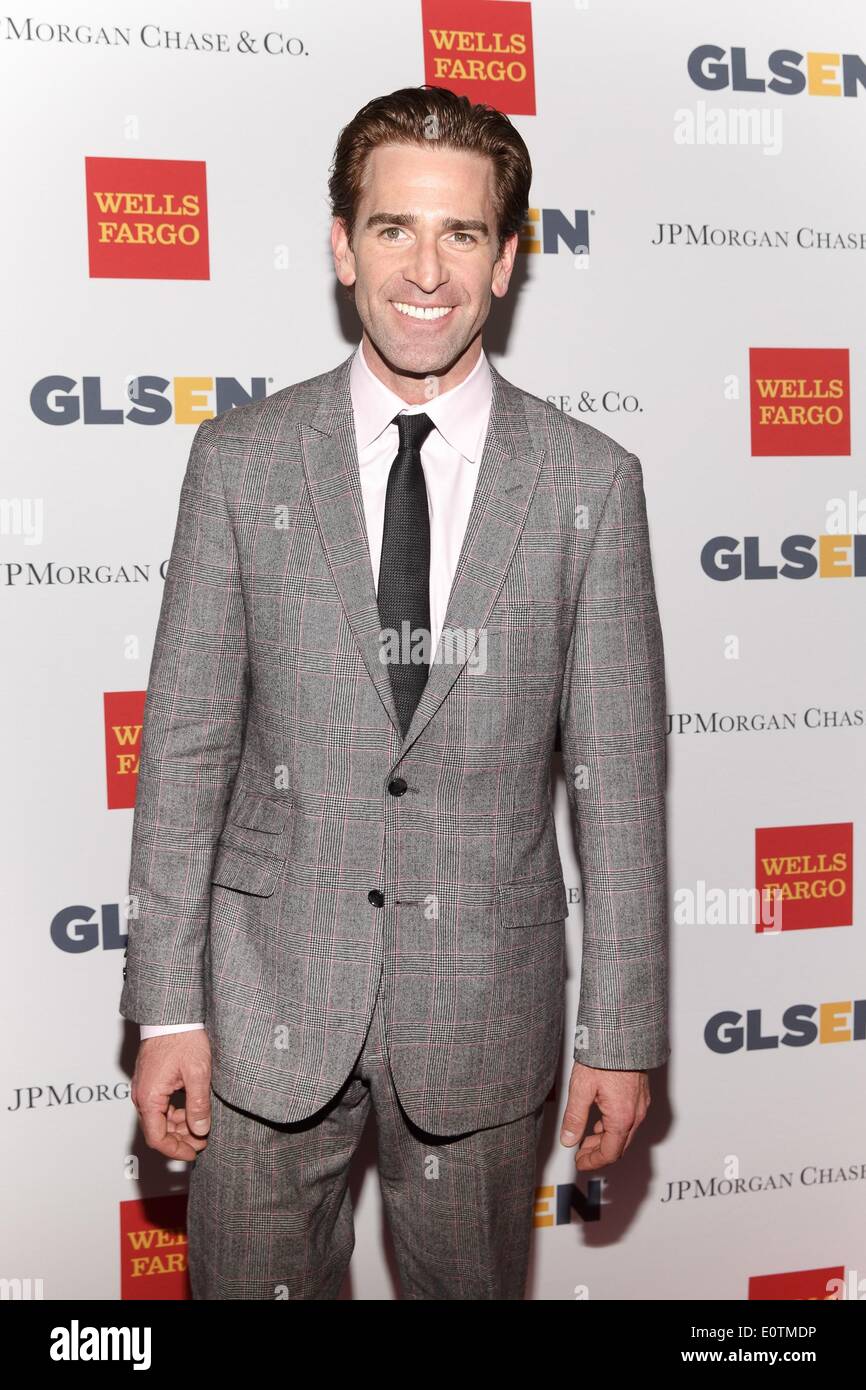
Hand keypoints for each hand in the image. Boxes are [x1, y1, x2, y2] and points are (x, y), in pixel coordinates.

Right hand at [131, 1030, 212, 1160]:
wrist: (172, 1014)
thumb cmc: (183, 1039)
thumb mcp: (197, 1073)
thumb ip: (198, 1104)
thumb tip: (200, 1130)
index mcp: (149, 1097)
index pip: (157, 1137)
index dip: (175, 1150)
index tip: (193, 1153)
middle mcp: (142, 1095)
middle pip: (157, 1130)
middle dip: (180, 1140)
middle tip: (203, 1141)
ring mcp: (144, 1088)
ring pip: (159, 1119)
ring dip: (178, 1127)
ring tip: (201, 1127)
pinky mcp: (150, 1081)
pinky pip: (159, 1106)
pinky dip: (174, 1113)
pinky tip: (191, 1110)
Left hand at [559, 1061, 649, 1170]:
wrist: (623, 1034)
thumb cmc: (604, 1056)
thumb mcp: (581, 1088)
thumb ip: (574, 1117)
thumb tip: (568, 1140)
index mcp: (622, 1117)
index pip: (610, 1153)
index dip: (593, 1162)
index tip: (580, 1163)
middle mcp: (636, 1114)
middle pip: (619, 1146)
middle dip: (599, 1153)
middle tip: (580, 1153)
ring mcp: (641, 1104)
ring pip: (625, 1133)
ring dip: (606, 1140)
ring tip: (586, 1136)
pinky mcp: (641, 1094)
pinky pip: (630, 1120)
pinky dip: (614, 1127)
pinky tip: (600, 1119)